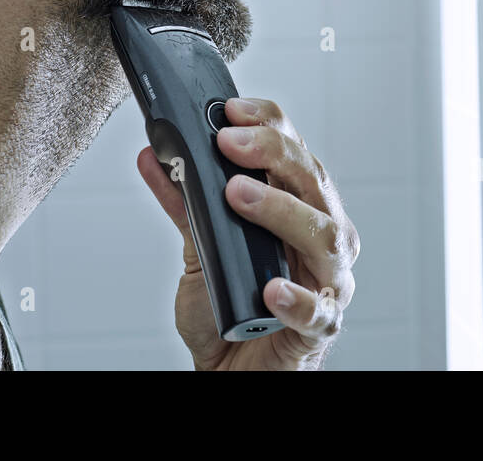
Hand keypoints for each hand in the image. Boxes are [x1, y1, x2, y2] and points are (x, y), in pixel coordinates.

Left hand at [137, 97, 358, 369]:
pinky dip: (298, 298)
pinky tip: (272, 291)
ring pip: (326, 235)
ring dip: (282, 211)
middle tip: (229, 142)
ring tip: (239, 196)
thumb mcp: (200, 248)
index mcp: (302, 206)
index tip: (232, 110)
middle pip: (313, 182)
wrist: (233, 371)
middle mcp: (324, 234)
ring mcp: (328, 279)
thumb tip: (153, 156)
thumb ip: (185, 203)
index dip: (269, 123)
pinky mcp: (321, 326)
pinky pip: (319, 311)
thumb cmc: (231, 307)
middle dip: (273, 153)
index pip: (296, 150)